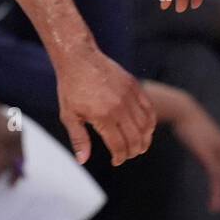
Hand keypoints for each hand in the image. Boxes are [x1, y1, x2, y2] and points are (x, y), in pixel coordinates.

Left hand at [54, 47, 155, 165]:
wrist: (79, 58)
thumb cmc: (71, 87)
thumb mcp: (69, 115)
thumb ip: (78, 139)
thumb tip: (83, 160)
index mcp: (103, 116)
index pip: (119, 145)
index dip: (120, 157)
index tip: (116, 161)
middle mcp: (119, 107)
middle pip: (135, 138)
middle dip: (133, 152)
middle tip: (128, 155)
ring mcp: (129, 95)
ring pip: (146, 125)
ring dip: (145, 139)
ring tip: (139, 146)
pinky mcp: (134, 86)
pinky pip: (149, 108)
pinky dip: (150, 122)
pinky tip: (145, 129)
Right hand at [169, 99, 219, 212]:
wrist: (182, 110)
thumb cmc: (185, 118)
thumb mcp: (197, 131)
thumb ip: (200, 140)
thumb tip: (196, 141)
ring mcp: (218, 152)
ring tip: (217, 208)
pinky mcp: (209, 156)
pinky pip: (216, 178)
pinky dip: (216, 192)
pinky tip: (213, 202)